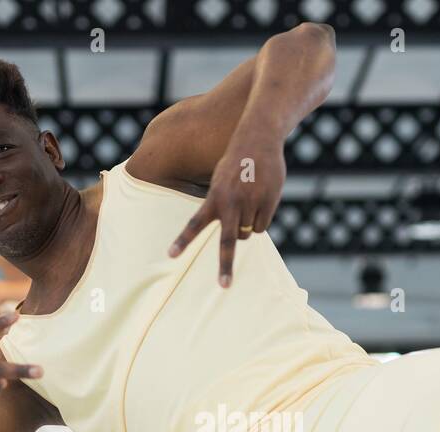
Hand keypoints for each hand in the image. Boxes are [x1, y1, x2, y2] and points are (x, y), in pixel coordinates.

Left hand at [166, 133, 285, 287]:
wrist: (258, 137)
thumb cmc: (236, 162)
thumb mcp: (220, 181)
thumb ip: (223, 207)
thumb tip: (240, 236)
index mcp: (214, 198)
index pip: (194, 223)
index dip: (183, 240)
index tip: (171, 256)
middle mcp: (231, 203)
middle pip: (229, 242)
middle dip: (225, 266)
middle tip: (224, 286)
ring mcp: (250, 202)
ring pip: (249, 233)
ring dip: (248, 226)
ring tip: (249, 201)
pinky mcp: (268, 202)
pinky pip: (262, 225)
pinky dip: (261, 218)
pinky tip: (261, 198)